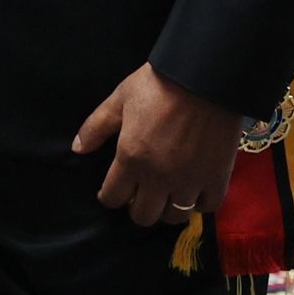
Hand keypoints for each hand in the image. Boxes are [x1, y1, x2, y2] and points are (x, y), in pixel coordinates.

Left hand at [73, 63, 242, 226]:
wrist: (201, 78)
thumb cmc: (155, 86)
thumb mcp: (118, 100)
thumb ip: (96, 127)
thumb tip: (77, 149)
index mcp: (131, 158)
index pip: (113, 198)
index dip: (109, 196)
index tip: (113, 190)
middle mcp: (159, 177)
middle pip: (143, 216)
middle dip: (136, 207)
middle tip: (139, 191)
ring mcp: (189, 181)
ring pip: (174, 217)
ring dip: (166, 207)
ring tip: (165, 191)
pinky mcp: (216, 179)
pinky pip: (206, 207)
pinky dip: (197, 203)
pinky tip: (191, 189)